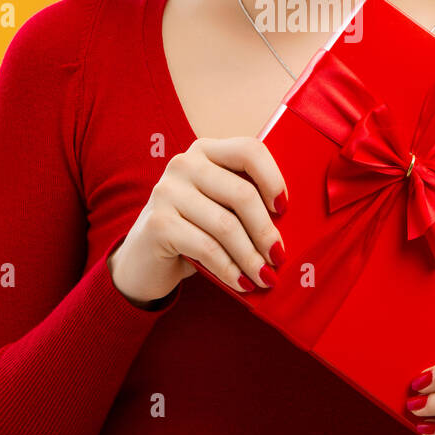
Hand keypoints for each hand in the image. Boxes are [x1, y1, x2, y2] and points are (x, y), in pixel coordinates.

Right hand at [107, 136, 287, 307]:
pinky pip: (207, 248)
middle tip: (278, 258)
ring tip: (265, 277)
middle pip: (242, 194)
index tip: (284, 209)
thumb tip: (291, 224)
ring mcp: (168, 192)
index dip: (273, 179)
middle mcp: (184, 164)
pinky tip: (241, 283)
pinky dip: (229, 269)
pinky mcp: (158, 223)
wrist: (143, 261)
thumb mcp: (219, 207)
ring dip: (251, 257)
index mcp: (205, 151)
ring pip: (226, 225)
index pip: (249, 150)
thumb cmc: (193, 231)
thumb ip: (244, 201)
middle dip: (266, 231)